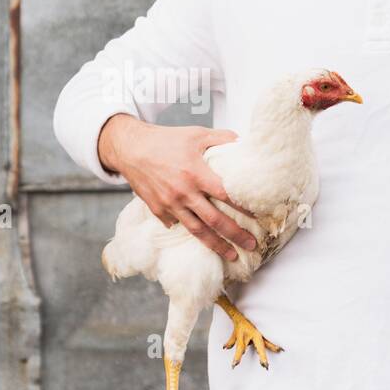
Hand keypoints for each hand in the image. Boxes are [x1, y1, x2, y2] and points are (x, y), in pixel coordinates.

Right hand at [98, 113, 257, 260]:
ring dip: (216, 245)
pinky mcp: (157, 210)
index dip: (244, 207)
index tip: (259, 217)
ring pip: (196, 231)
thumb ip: (221, 138)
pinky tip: (200, 237)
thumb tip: (243, 142)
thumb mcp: (196, 134)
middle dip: (235, 235)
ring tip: (231, 255)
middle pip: (214, 220)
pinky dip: (188, 231)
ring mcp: (169, 204)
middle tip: (252, 245)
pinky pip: (176, 225)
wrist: (130, 148)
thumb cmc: (165, 139)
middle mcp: (183, 192)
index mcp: (196, 173)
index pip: (226, 195)